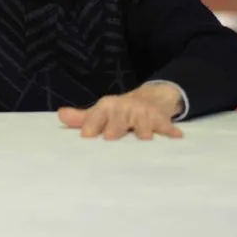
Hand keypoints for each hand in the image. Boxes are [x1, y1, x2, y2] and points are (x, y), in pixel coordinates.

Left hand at [57, 83, 183, 139]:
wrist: (150, 98)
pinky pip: (165, 125)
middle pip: (118, 118)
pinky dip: (170, 130)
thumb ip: (82, 119)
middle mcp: (124, 108)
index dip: (91, 126)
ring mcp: (143, 112)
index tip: (86, 138)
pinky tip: (176, 137)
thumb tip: (60, 116)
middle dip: (115, 126)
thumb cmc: (119, 113)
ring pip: (142, 121)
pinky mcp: (160, 118)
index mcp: (106, 107)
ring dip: (143, 129)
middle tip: (111, 138)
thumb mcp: (100, 113)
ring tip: (144, 138)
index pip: (96, 116)